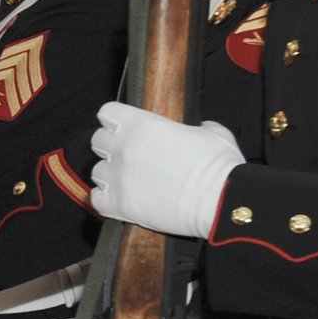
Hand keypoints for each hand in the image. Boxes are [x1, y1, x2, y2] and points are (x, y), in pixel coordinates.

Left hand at [90, 104, 242, 238]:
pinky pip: (97, 199)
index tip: (122, 126)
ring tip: (129, 181)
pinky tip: (121, 199)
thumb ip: (196, 127)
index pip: (108, 113)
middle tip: (128, 155)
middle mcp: (124, 149)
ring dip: (110, 175)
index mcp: (141, 125)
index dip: (115, 120)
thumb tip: (199, 128)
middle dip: (111, 146)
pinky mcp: (118, 205)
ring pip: (97, 171)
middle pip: (98, 141)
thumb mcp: (212, 132)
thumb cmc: (219, 166)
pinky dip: (106, 199)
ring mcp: (118, 178)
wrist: (221, 200)